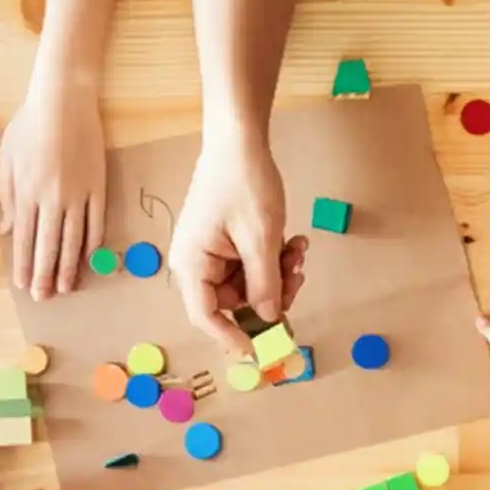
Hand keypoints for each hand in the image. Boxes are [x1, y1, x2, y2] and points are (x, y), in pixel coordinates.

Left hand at [0, 85, 105, 300]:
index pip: (23, 237)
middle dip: (44, 274)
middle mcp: (52, 197)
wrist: (64, 99)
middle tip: (43, 297)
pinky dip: (92, 242)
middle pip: (48, 245)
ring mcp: (78, 193)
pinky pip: (96, 221)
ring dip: (68, 267)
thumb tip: (6, 230)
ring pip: (73, 239)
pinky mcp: (98, 185)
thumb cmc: (30, 124)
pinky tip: (88, 258)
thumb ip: (7, 196)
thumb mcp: (8, 158)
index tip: (22, 285)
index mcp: (26, 191)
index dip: (23, 264)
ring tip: (66, 288)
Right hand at [169, 136, 306, 352]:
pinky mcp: (225, 242)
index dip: (233, 337)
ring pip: (247, 284)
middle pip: (232, 302)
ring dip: (277, 274)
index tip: (263, 349)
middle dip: (270, 294)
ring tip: (298, 251)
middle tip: (298, 278)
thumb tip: (271, 319)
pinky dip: (273, 259)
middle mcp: (195, 263)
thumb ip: (265, 284)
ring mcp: (210, 252)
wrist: (240, 139)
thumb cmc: (243, 184)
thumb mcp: (261, 238)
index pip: (206, 317)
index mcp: (191, 264)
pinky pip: (250, 264)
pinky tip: (293, 242)